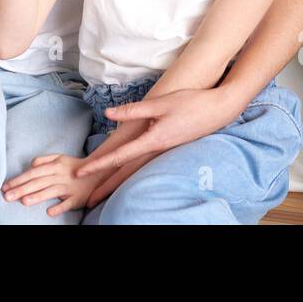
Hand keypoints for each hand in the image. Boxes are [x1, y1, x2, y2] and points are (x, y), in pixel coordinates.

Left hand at [1, 153, 106, 217]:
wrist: (98, 172)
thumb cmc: (74, 167)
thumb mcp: (59, 158)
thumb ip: (44, 160)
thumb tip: (30, 165)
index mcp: (54, 165)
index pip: (33, 173)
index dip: (19, 179)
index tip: (5, 186)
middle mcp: (60, 176)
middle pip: (38, 182)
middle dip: (22, 189)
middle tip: (7, 196)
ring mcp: (69, 187)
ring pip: (50, 191)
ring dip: (37, 196)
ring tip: (23, 202)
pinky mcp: (77, 198)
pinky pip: (68, 204)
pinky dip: (60, 207)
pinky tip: (49, 212)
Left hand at [76, 85, 242, 180]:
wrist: (219, 109)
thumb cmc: (191, 103)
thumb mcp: (160, 103)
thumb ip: (133, 110)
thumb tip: (108, 114)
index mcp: (153, 140)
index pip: (120, 156)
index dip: (100, 164)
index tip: (83, 172)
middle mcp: (158, 151)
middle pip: (127, 172)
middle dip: (107, 185)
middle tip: (89, 199)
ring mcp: (165, 152)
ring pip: (137, 171)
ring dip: (119, 182)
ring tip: (104, 192)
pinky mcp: (170, 149)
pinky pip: (147, 166)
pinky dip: (133, 173)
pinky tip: (128, 175)